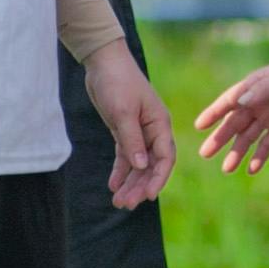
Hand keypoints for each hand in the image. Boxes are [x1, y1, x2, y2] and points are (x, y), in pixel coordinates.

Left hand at [84, 40, 172, 206]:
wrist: (103, 62)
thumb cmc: (118, 83)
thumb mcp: (123, 112)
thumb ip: (132, 140)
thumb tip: (141, 166)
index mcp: (160, 123)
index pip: (165, 157)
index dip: (158, 178)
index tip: (148, 197)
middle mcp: (153, 130)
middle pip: (151, 165)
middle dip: (140, 186)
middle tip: (126, 205)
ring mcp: (139, 131)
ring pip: (138, 163)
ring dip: (129, 182)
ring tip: (118, 201)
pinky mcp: (125, 130)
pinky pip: (125, 156)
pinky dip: (120, 171)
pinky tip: (113, 185)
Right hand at [194, 55, 268, 173]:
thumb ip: (262, 90)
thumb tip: (240, 101)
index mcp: (254, 87)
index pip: (229, 101)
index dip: (214, 113)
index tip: (199, 126)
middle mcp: (257, 103)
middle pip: (235, 123)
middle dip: (220, 138)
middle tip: (205, 154)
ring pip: (248, 137)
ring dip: (237, 152)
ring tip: (227, 169)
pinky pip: (267, 144)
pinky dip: (259, 157)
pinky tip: (251, 169)